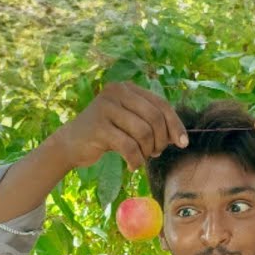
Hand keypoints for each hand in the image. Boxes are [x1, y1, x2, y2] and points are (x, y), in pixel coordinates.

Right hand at [54, 83, 186, 170]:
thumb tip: (182, 138)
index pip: (161, 104)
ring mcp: (105, 107)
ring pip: (144, 132)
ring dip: (148, 151)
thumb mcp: (133, 123)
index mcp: (128, 88)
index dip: (176, 125)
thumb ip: (154, 123)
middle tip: (156, 152)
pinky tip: (132, 165)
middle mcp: (116, 92)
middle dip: (161, 140)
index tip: (183, 143)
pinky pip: (129, 146)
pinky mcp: (98, 126)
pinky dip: (136, 160)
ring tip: (143, 157)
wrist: (72, 144)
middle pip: (155, 118)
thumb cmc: (110, 134)